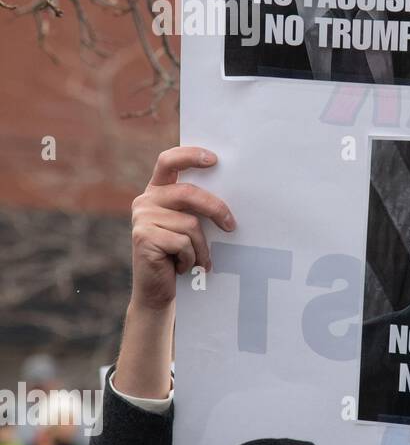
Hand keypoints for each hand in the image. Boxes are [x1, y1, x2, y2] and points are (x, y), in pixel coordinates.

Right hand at [130, 146, 235, 311]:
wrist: (158, 289)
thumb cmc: (181, 254)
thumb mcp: (188, 226)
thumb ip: (197, 207)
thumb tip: (233, 190)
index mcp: (157, 191)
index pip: (168, 161)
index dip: (190, 155)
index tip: (214, 159)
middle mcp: (145, 200)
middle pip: (188, 193)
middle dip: (216, 208)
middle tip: (231, 225)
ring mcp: (142, 218)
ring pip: (190, 224)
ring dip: (201, 247)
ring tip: (197, 259)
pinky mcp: (143, 237)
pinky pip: (183, 242)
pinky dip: (191, 258)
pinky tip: (182, 267)